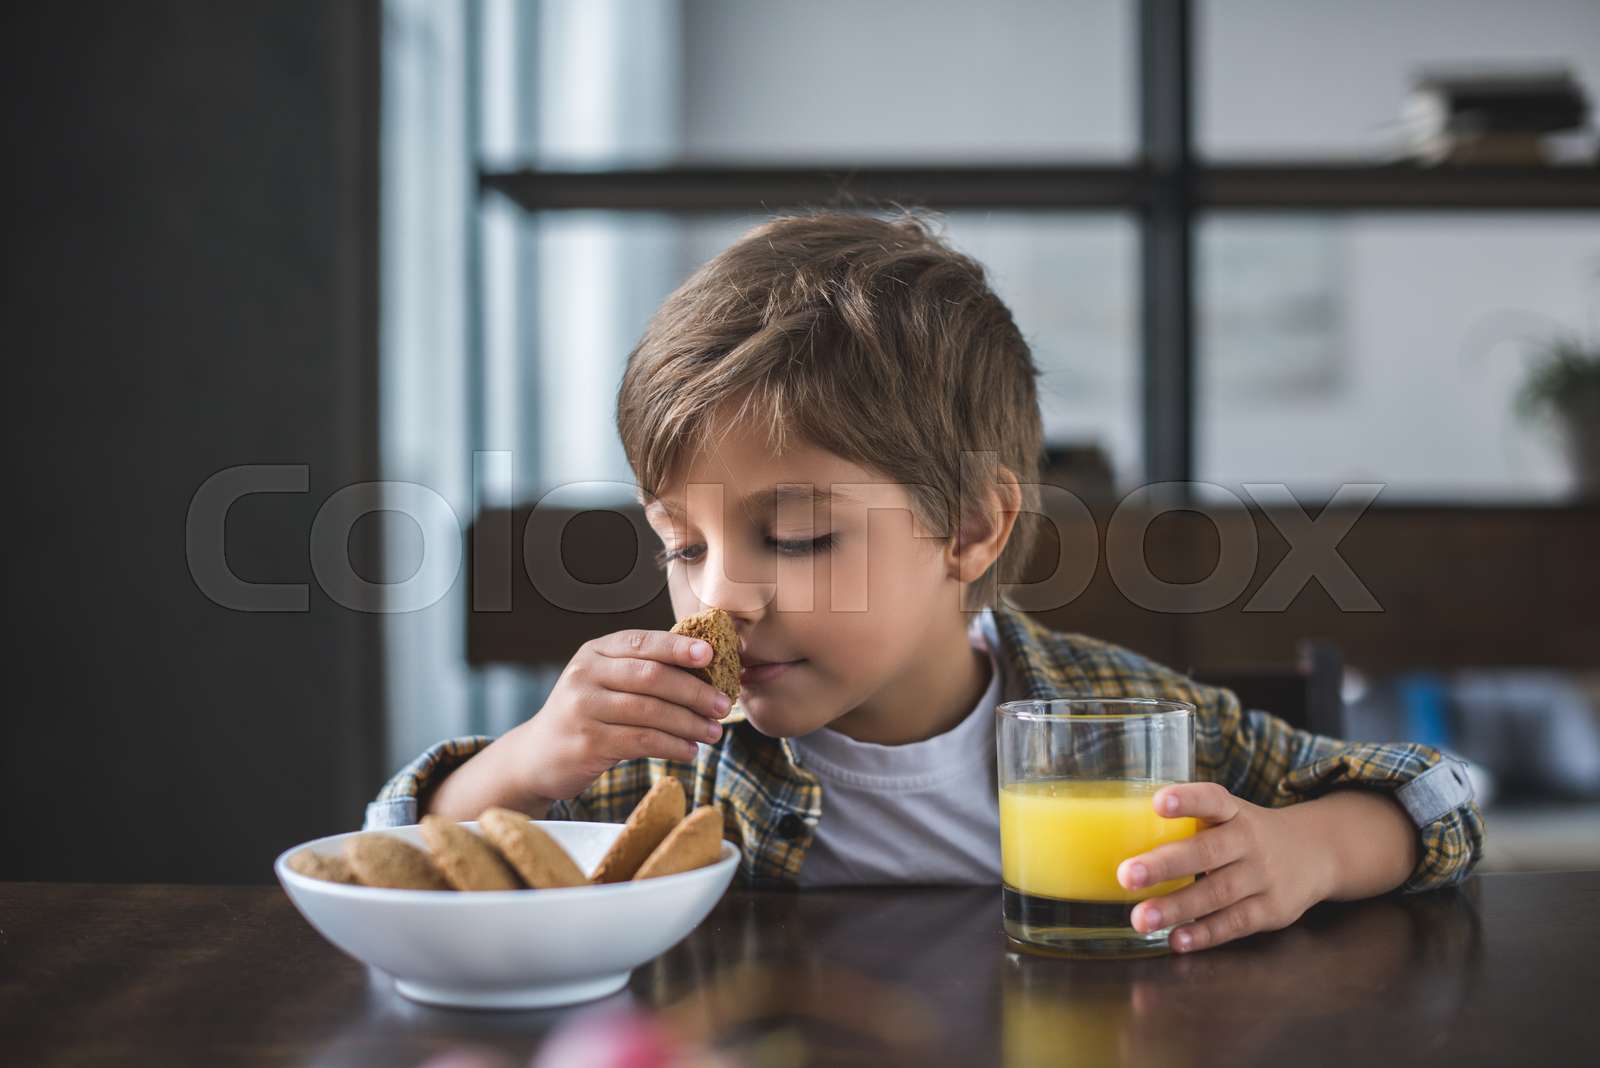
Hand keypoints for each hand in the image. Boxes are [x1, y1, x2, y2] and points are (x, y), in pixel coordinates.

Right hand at [425, 629, 730, 818]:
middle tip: (723, 706)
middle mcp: (585, 675)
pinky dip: (672, 746)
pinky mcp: (587, 742)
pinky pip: (641, 741)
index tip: (710, 654)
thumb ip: (641, 671)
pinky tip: (689, 751)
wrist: (536, 756)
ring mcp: (583, 708)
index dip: (678, 647)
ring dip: (689, 723)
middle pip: (651, 677)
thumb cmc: (586, 716)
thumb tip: (705, 669)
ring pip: (650, 711)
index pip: (642, 642)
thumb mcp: (604, 683)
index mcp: (595, 653)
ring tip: (713, 733)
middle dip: (694, 691)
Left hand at [1115, 782, 1335, 953]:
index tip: (1158, 802)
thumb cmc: (1247, 834)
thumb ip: (1189, 823)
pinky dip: (1204, 934)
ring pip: (1217, 893)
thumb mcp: (1228, 815)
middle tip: (1126, 875)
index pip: (1212, 800)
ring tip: (1140, 918)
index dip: (1187, 800)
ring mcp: (1263, 878)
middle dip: (1164, 865)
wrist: (1317, 853)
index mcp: (1234, 812)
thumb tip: (1117, 832)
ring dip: (1176, 907)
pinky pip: (1234, 923)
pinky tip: (1176, 939)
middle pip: (1207, 852)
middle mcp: (1250, 842)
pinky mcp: (1272, 910)